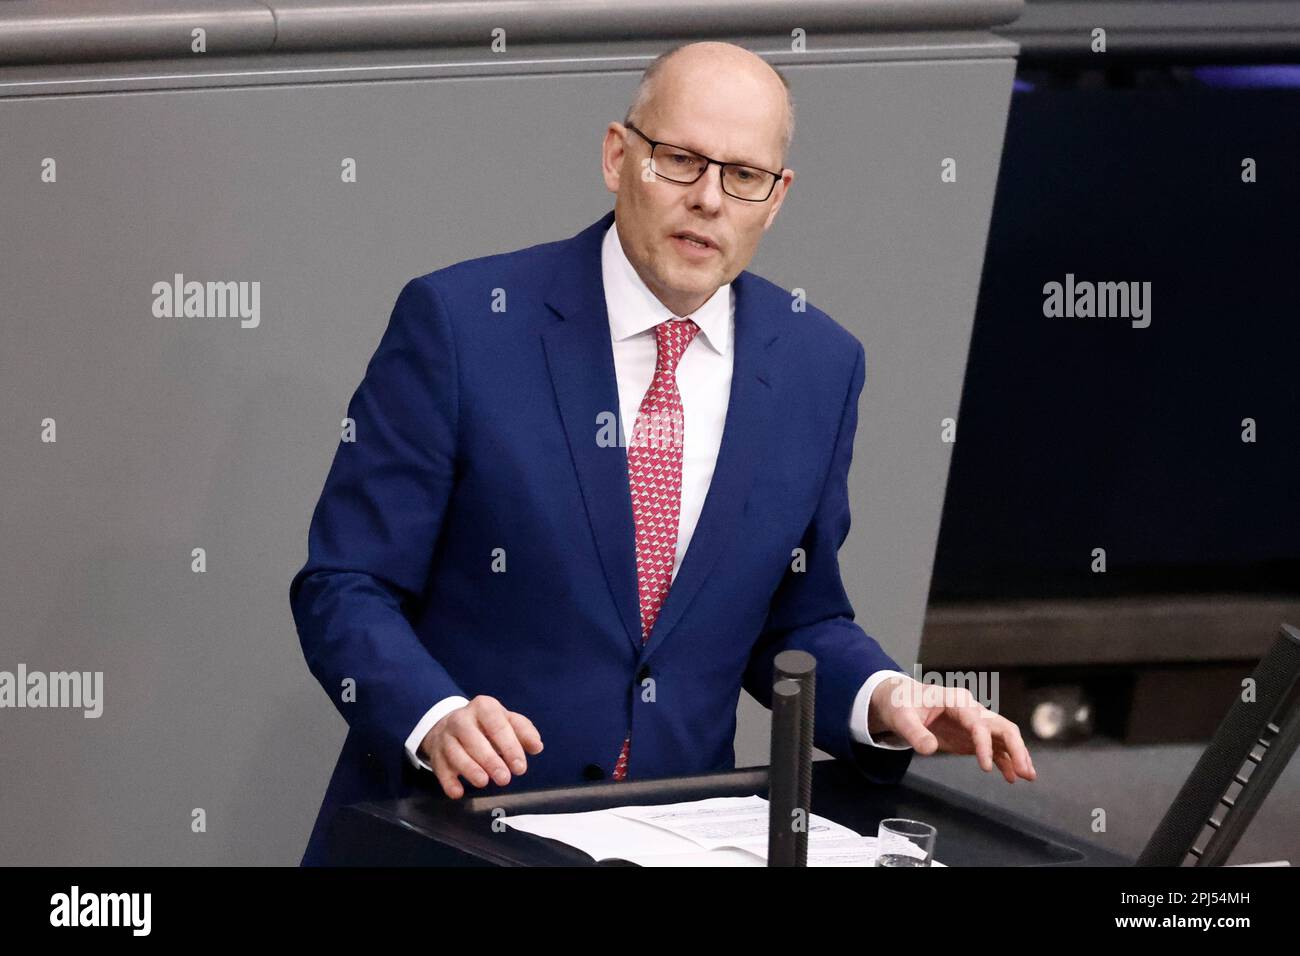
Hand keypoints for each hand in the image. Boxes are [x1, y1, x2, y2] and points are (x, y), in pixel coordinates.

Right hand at [417, 695, 543, 797]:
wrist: (452, 723)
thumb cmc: (487, 725)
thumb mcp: (507, 721)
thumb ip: (524, 732)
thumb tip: (537, 747)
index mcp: (484, 707)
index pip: (498, 726)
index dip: (510, 747)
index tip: (520, 768)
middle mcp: (461, 719)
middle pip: (474, 740)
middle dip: (490, 760)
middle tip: (504, 779)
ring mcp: (446, 736)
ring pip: (455, 753)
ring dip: (469, 769)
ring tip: (484, 782)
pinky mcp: (436, 754)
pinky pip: (440, 768)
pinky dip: (448, 781)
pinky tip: (458, 792)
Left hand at [869, 676, 1035, 783]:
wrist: (900, 701)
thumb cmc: (901, 705)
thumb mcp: (901, 718)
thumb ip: (915, 733)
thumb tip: (929, 749)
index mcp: (957, 700)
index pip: (978, 722)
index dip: (984, 744)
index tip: (986, 767)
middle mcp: (972, 709)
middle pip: (1002, 726)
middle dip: (1016, 748)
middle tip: (1025, 771)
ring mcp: (974, 723)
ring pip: (1004, 737)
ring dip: (1017, 755)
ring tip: (1028, 777)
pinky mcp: (972, 736)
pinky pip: (995, 747)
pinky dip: (1004, 761)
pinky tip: (1010, 778)